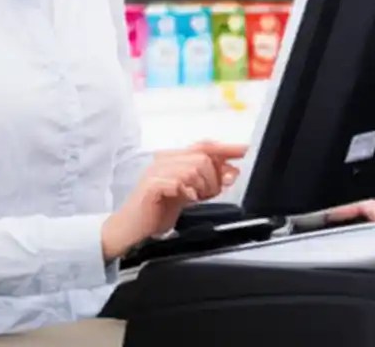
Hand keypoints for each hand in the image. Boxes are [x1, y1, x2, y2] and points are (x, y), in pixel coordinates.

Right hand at [101, 141, 246, 258]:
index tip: (242, 151)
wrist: (131, 228)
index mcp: (171, 160)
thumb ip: (206, 181)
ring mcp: (155, 172)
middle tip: (207, 193)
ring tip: (195, 197)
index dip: (225, 148)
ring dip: (201, 186)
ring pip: (192, 168)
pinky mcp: (151, 186)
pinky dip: (186, 191)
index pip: (202, 146)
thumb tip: (230, 172)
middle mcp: (162, 162)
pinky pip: (176, 181)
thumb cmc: (156, 211)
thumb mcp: (188, 193)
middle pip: (201, 157)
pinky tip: (186, 197)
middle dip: (212, 178)